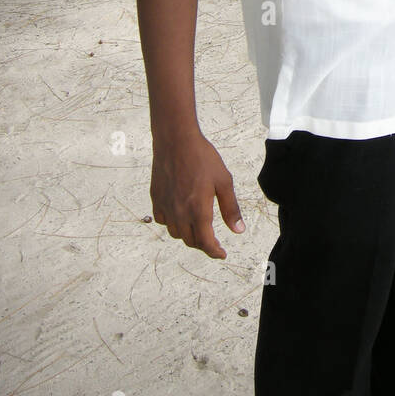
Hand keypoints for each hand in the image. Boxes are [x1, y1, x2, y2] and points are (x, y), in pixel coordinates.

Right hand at [150, 131, 244, 258]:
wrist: (176, 141)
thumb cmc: (201, 157)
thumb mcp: (224, 181)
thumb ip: (230, 208)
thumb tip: (238, 229)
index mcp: (198, 210)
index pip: (206, 243)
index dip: (214, 252)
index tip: (221, 254)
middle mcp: (180, 213)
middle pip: (191, 241)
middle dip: (204, 244)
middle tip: (213, 240)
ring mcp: (166, 206)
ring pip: (176, 233)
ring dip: (188, 235)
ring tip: (198, 227)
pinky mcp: (156, 198)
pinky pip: (162, 220)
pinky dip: (172, 223)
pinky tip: (180, 214)